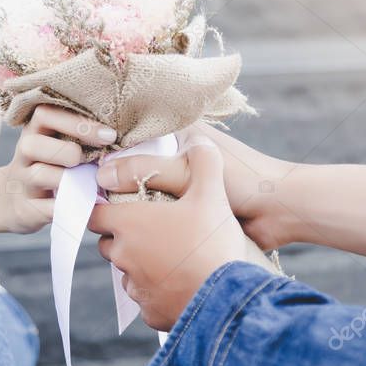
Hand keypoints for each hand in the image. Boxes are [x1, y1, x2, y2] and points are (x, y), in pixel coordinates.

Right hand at [0, 105, 117, 234]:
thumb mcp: (60, 145)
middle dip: (68, 153)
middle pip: (35, 144)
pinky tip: (83, 206)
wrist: (11, 200)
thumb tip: (124, 136)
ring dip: (67, 181)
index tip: (109, 135)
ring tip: (88, 185)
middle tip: (90, 161)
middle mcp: (24, 152)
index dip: (78, 123)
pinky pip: (44, 208)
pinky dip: (66, 208)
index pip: (47, 114)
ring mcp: (21, 181)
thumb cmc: (52, 167)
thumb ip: (82, 136)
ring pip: (39, 175)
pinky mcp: (23, 208)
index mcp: (36, 130)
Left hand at [89, 136, 275, 330]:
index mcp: (128, 225)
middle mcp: (123, 257)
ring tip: (171, 256)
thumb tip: (200, 141)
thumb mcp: (212, 194)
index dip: (105, 207)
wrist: (228, 299)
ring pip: (127, 271)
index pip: (94, 213)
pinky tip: (181, 282)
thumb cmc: (213, 242)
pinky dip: (158, 291)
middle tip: (154, 227)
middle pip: (109, 242)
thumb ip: (203, 161)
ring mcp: (136, 287)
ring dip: (141, 263)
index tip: (120, 203)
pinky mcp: (150, 313)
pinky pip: (146, 298)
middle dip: (124, 235)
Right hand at [95, 123, 296, 249]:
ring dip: (130, 207)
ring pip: (143, 194)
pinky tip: (127, 233)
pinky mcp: (186, 209)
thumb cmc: (242, 179)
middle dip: (115, 184)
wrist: (281, 211)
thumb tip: (100, 178)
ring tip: (105, 218)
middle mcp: (176, 154)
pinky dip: (145, 223)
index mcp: (177, 132)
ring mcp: (181, 183)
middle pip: (132, 168)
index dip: (109, 153)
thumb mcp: (186, 170)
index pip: (131, 138)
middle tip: (89, 199)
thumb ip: (142, 170)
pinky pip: (157, 215)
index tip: (84, 168)